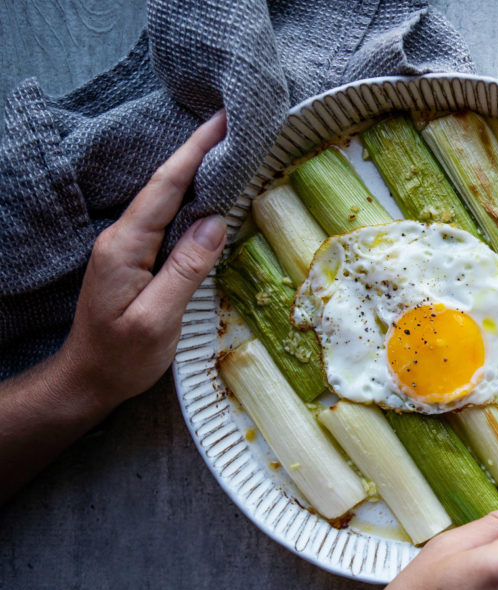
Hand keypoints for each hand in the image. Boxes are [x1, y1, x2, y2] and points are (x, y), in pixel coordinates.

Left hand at [58, 110, 227, 415]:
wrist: (87, 381)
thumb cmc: (122, 358)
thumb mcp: (157, 319)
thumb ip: (185, 269)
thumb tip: (215, 222)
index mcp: (125, 246)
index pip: (165, 188)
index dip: (195, 152)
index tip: (222, 122)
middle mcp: (123, 238)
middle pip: (165, 185)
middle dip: (198, 152)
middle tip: (233, 126)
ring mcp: (127, 248)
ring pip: (166, 201)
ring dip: (195, 173)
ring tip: (228, 152)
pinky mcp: (135, 260)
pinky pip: (167, 220)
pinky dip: (190, 201)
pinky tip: (209, 196)